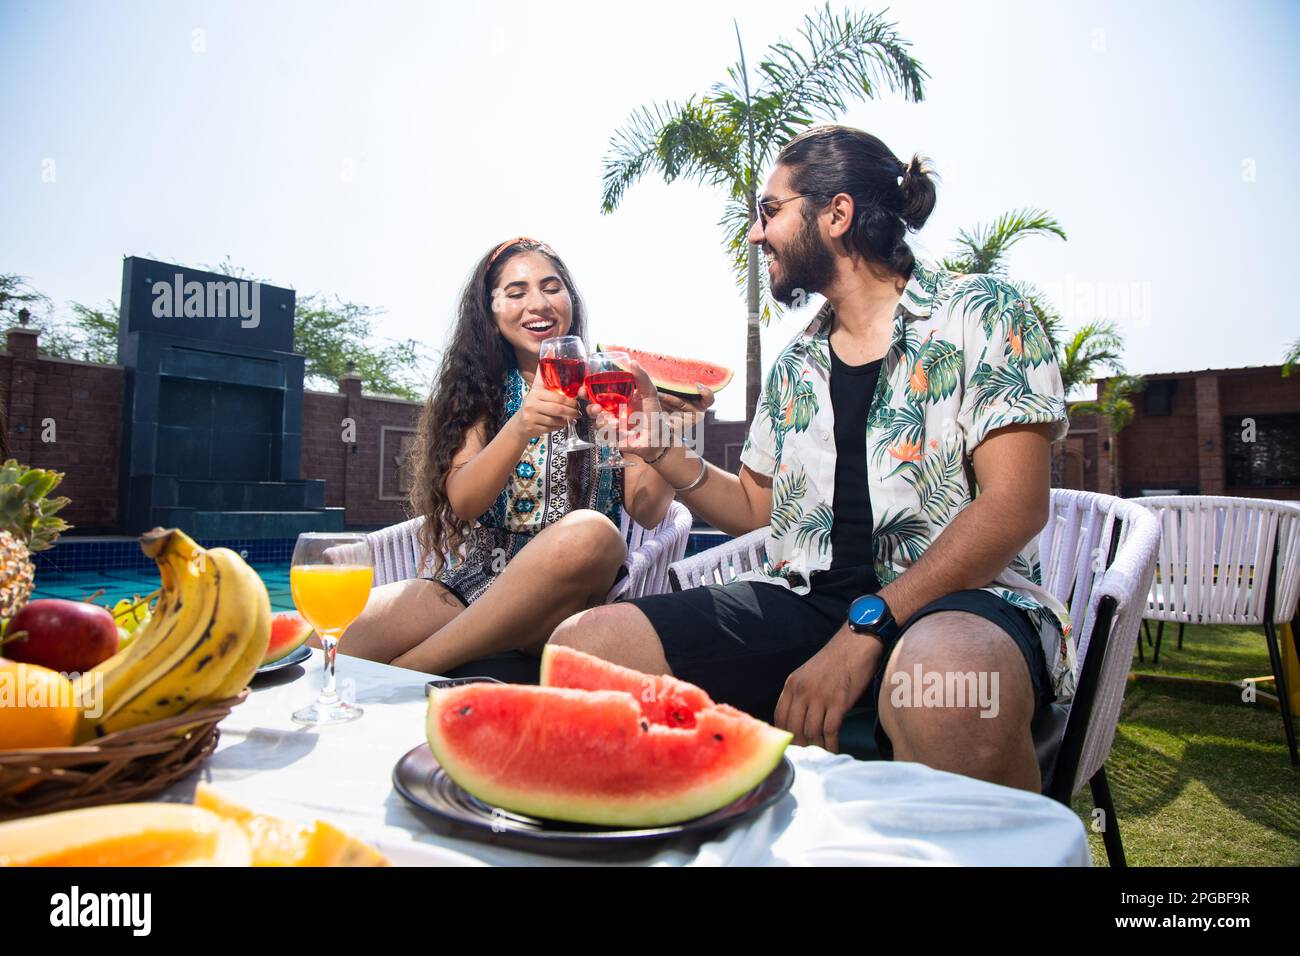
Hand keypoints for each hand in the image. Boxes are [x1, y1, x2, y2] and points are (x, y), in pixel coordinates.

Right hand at [510, 370, 579, 440]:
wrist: (520, 423)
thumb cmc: (534, 403)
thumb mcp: (537, 387)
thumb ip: (544, 371)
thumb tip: (551, 348)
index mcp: (536, 393)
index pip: (558, 397)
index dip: (570, 401)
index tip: (576, 403)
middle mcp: (532, 404)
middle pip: (558, 409)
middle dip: (571, 412)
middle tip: (577, 412)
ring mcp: (531, 417)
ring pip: (555, 420)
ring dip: (566, 420)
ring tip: (572, 418)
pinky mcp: (532, 428)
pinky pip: (551, 428)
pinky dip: (559, 427)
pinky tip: (562, 424)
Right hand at [581, 363, 714, 456]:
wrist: (658, 438)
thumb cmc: (654, 415)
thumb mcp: (649, 393)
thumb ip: (642, 378)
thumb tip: (632, 362)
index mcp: (617, 399)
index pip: (598, 393)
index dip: (588, 389)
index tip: (584, 387)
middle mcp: (611, 411)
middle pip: (592, 406)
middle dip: (589, 405)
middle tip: (593, 404)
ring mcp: (610, 425)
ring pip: (595, 420)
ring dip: (599, 417)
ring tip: (609, 418)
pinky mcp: (612, 437)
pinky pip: (603, 433)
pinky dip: (609, 430)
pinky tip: (619, 429)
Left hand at [773, 626, 882, 751]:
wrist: (856, 644)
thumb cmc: (836, 660)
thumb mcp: (808, 674)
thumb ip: (801, 694)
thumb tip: (799, 720)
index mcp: (792, 684)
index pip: (780, 717)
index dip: (784, 734)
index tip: (790, 746)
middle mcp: (802, 691)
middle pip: (794, 728)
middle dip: (800, 745)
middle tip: (807, 756)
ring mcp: (819, 697)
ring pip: (811, 732)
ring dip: (816, 747)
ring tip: (821, 755)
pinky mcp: (838, 701)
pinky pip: (830, 731)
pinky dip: (831, 744)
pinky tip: (834, 750)